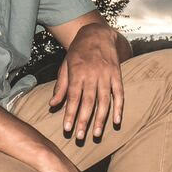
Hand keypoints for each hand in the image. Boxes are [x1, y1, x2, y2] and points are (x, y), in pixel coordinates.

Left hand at [49, 26, 124, 141]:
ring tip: (97, 134)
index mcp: (77, 73)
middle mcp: (92, 75)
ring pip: (104, 101)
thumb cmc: (78, 52)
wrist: (97, 33)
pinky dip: (119, 108)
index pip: (73, 98)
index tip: (67, 129)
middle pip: (88, 102)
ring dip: (101, 119)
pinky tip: (116, 121)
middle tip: (80, 137)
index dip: (70, 114)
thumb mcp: (66, 66)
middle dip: (84, 121)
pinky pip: (119, 94)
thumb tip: (52, 105)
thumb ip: (61, 87)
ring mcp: (106, 75)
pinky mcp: (117, 75)